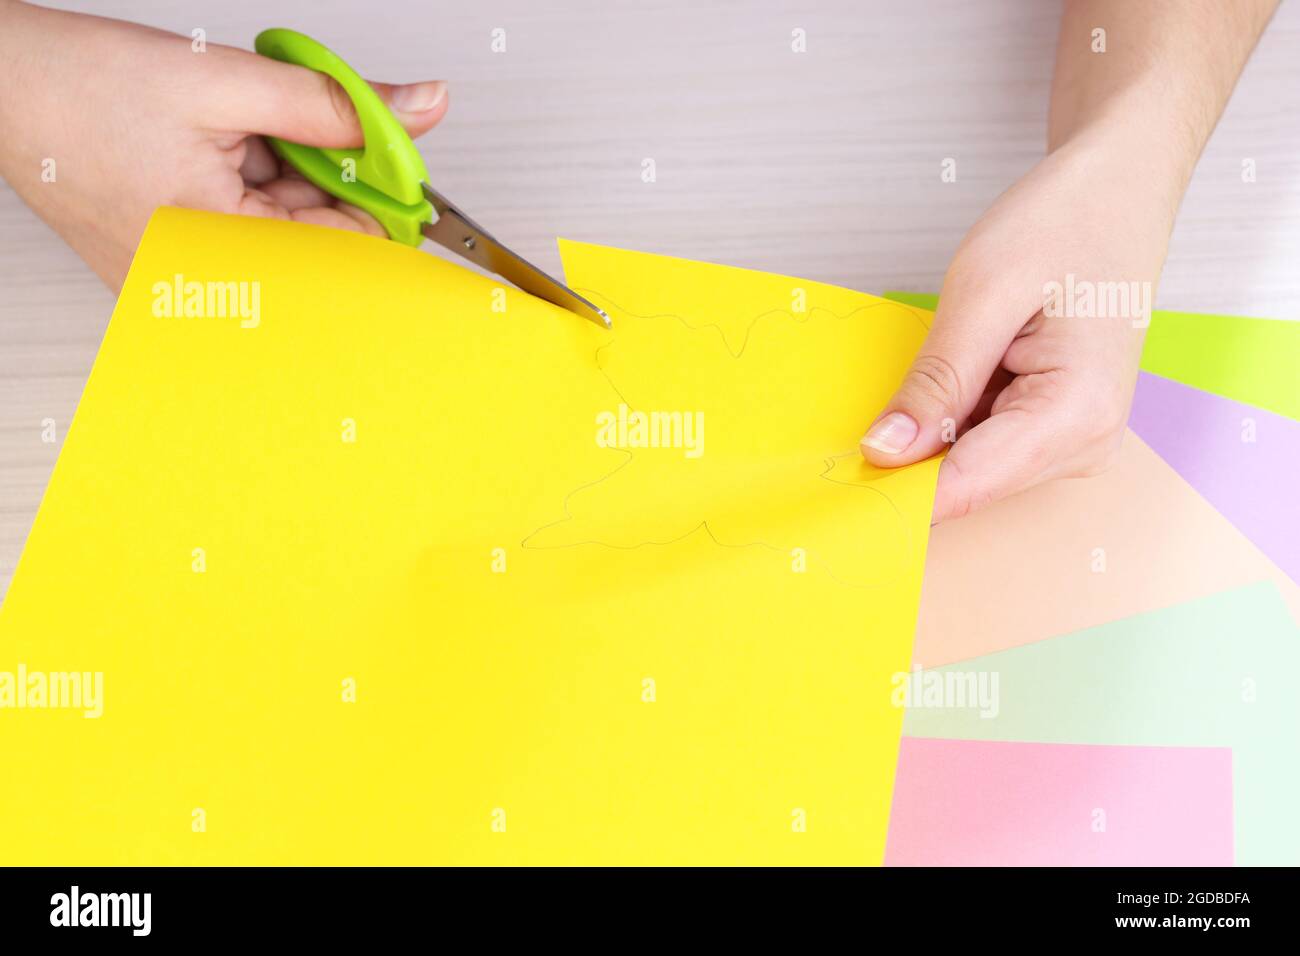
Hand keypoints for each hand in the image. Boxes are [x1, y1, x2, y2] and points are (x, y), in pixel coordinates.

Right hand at [0, 1, 446, 288]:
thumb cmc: (75, 90)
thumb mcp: (225, 83)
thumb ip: (334, 102)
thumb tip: (418, 108)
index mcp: (221, 254)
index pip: (346, 253)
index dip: (379, 200)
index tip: (392, 164)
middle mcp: (203, 284)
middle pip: (315, 240)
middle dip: (322, 176)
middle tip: (284, 121)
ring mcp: (185, 279)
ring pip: (280, 229)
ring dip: (283, 174)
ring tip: (223, 129)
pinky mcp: (171, 264)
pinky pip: (242, 229)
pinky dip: (248, 183)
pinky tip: (213, 148)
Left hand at [860, 126, 1173, 521]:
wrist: (1119, 189)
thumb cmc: (1065, 221)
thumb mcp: (982, 292)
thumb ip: (935, 381)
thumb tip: (883, 451)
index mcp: (1077, 415)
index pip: (965, 487)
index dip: (894, 494)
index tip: (834, 493)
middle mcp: (1084, 445)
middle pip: (966, 484)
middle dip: (907, 461)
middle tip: (857, 424)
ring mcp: (1075, 441)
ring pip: (969, 469)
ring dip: (928, 437)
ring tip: (925, 375)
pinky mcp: (1058, 429)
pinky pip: (984, 446)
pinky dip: (949, 420)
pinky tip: (948, 378)